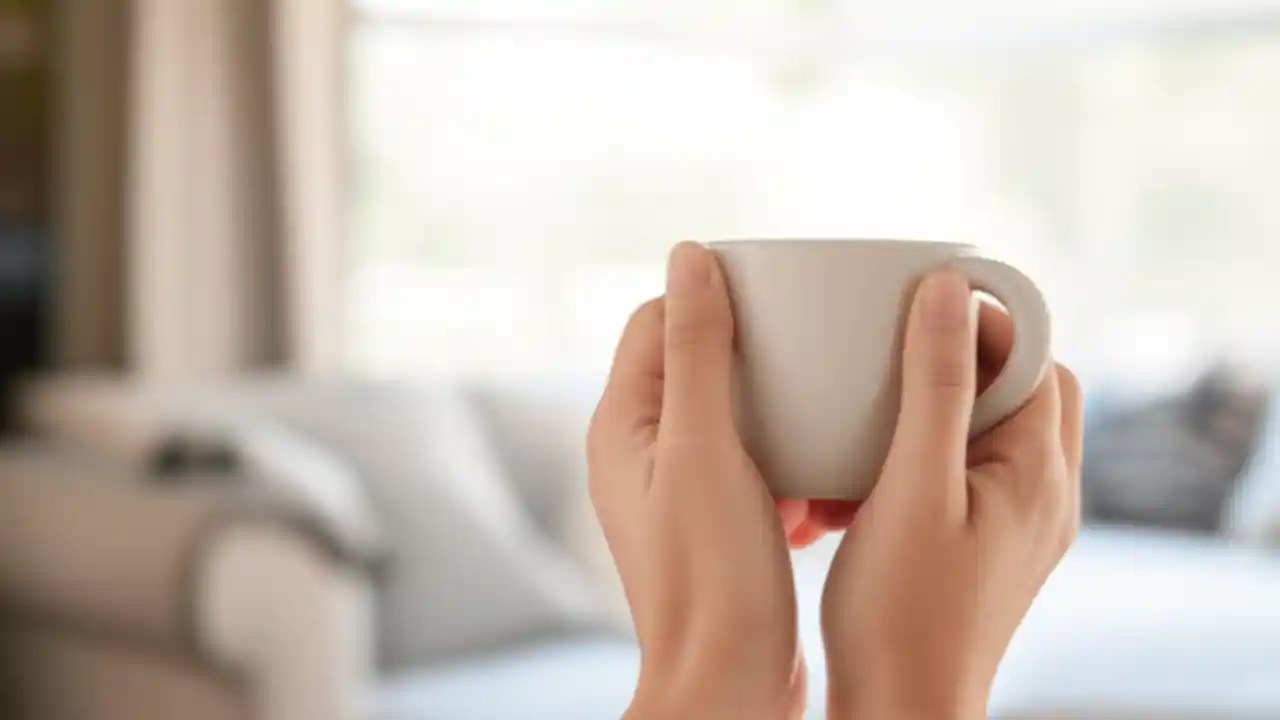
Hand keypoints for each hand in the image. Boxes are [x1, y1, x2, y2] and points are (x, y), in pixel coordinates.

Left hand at [587, 243, 805, 719]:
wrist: (729, 686)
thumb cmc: (710, 574)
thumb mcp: (704, 447)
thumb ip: (697, 350)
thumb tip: (689, 256)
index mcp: (623, 425)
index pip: (657, 322)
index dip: (713, 297)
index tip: (780, 293)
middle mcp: (643, 453)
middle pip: (701, 365)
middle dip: (760, 353)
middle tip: (817, 348)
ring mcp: (681, 492)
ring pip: (738, 418)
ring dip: (783, 414)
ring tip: (828, 422)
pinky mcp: (719, 527)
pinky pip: (759, 470)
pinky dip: (793, 469)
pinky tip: (825, 493)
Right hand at [821, 270, 1083, 719]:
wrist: (899, 712)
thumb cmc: (901, 613)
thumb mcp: (912, 486)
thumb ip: (934, 386)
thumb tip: (949, 292)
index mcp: (1038, 475)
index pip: (1035, 358)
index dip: (983, 319)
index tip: (916, 302)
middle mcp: (1044, 497)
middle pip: (1019, 390)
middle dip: (957, 362)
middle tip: (892, 355)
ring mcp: (1018, 527)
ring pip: (988, 432)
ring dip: (931, 412)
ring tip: (870, 416)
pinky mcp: (984, 549)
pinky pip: (964, 476)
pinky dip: (916, 460)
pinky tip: (861, 481)